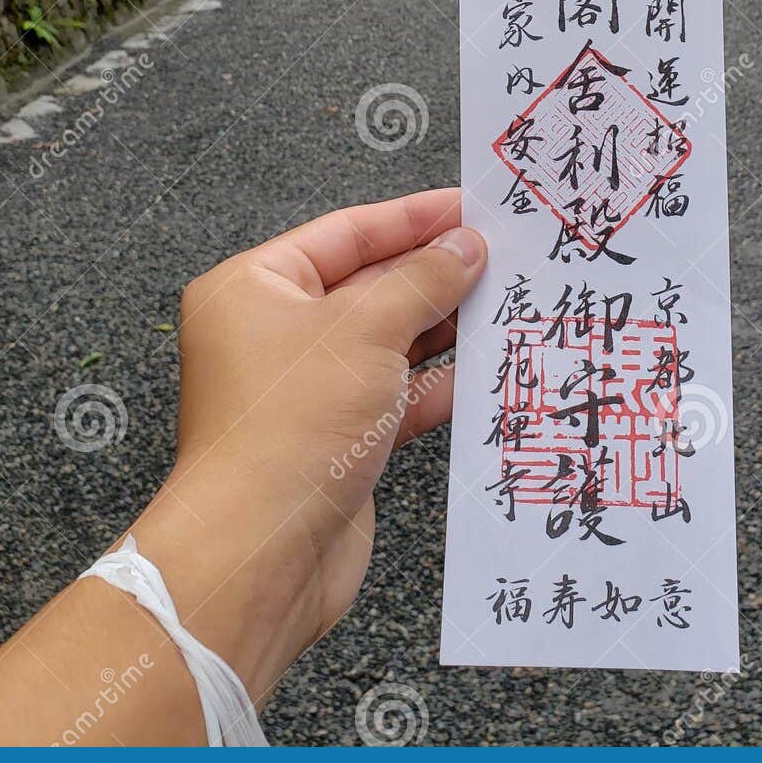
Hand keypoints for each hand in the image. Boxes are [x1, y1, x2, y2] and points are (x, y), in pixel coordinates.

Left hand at [131, 187, 486, 706]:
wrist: (260, 555)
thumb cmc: (289, 429)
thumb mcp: (364, 330)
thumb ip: (422, 280)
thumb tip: (466, 246)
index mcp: (254, 288)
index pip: (346, 232)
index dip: (412, 218)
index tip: (470, 207)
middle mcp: (273, 334)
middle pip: (368, 285)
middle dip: (434, 274)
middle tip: (503, 256)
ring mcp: (305, 391)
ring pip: (387, 343)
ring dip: (443, 329)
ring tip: (507, 306)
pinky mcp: (336, 441)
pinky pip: (395, 397)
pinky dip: (438, 385)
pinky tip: (486, 373)